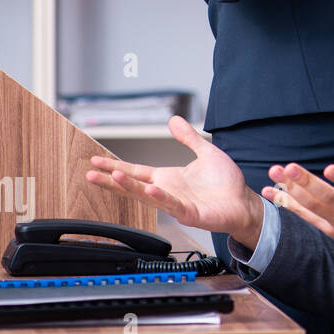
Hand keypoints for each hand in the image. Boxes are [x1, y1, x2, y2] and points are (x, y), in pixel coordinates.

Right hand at [85, 116, 265, 248]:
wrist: (243, 202)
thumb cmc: (226, 183)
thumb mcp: (205, 153)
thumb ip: (188, 138)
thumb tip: (174, 120)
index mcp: (168, 178)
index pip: (136, 171)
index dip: (115, 165)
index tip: (95, 161)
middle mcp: (167, 191)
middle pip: (133, 184)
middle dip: (111, 179)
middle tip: (90, 173)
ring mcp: (176, 203)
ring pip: (147, 195)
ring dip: (129, 187)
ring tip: (112, 176)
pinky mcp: (189, 213)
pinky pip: (172, 204)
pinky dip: (161, 197)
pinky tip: (150, 189)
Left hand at [264, 131, 333, 276]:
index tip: (329, 168)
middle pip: (328, 198)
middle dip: (306, 183)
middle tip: (289, 167)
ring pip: (313, 206)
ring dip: (291, 190)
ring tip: (275, 173)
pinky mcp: (329, 229)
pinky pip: (306, 215)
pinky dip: (288, 203)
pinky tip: (272, 192)